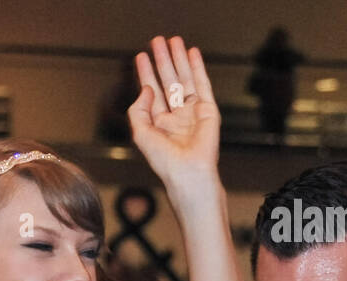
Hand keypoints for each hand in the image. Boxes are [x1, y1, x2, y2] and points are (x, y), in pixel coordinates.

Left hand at [128, 36, 220, 190]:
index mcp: (159, 124)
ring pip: (185, 79)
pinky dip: (198, 67)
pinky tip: (192, 53)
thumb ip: (138, 109)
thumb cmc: (164, 161)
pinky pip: (203, 84)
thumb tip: (147, 87)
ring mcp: (192, 112)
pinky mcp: (208, 110)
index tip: (141, 57)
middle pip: (168, 81)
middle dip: (162, 61)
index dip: (146, 74)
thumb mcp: (141, 134)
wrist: (188, 173)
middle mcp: (176, 116)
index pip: (151, 92)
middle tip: (157, 41)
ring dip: (178, 59)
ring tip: (173, 41)